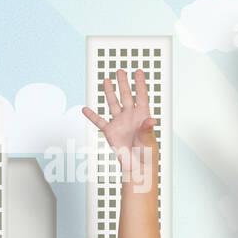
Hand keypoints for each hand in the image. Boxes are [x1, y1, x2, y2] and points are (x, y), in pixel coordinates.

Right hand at [81, 68, 156, 187]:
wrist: (137, 167)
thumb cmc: (147, 154)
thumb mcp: (148, 140)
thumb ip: (147, 129)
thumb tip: (152, 120)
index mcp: (142, 117)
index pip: (141, 96)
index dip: (140, 84)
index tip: (139, 71)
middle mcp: (131, 117)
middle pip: (126, 96)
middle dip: (123, 83)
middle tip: (120, 71)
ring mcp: (120, 123)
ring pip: (113, 104)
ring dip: (109, 92)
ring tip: (106, 80)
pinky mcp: (110, 132)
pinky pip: (99, 121)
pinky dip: (92, 115)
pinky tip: (86, 109)